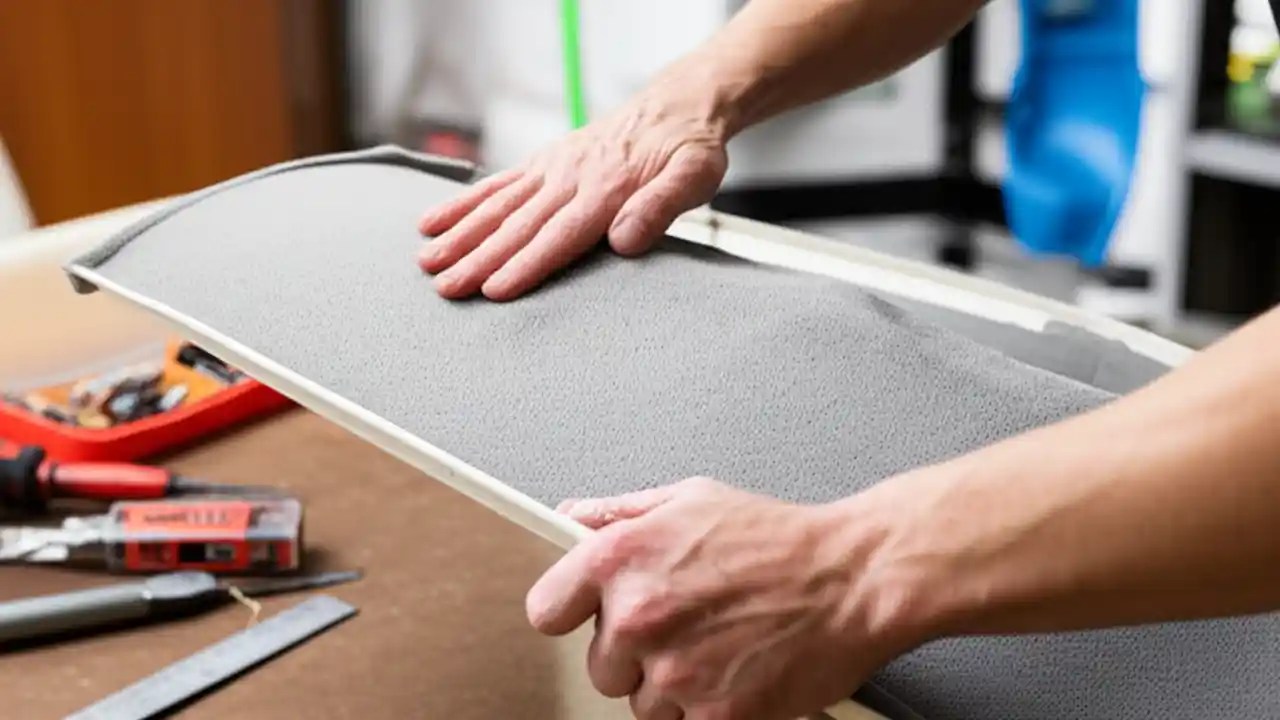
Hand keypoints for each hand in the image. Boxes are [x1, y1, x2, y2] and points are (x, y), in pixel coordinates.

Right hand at [417, 83, 729, 300]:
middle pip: (519, 226)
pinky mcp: (542, 164)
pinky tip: (435, 223)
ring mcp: (551, 170)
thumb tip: (626, 240)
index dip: (526, 264)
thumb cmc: (687, 149)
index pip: (559, 235)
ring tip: (428, 262)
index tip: (495, 288)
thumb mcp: (693, 176)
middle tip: (446, 289)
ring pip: (499, 207)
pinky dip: (464, 204)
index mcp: (606, 189)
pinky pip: (497, 186)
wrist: (675, 106)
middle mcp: (570, 178)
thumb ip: (660, 207)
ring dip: (461, 235)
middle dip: (479, 259)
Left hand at [526, 477, 923, 719]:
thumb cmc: (780, 540)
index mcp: (623, 558)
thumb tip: (574, 518)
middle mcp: (640, 615)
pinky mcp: (713, 715)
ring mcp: (675, 671)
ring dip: (672, 684)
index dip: (571, 612)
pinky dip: (708, 708)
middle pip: (600, 664)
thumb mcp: (691, 499)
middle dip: (635, 651)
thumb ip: (621, 513)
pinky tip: (735, 669)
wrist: (852, 580)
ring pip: (641, 702)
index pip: (547, 610)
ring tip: (718, 644)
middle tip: (685, 622)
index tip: (586, 614)